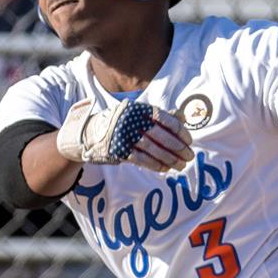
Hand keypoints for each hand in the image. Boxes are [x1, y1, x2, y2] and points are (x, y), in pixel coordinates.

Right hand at [55, 99, 193, 172]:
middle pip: (161, 135)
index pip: (164, 119)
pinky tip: (165, 169)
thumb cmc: (118, 124)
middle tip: (190, 156)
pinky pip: (141, 159)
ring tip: (181, 165)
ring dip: (170, 159)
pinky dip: (155, 165)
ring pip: (153, 149)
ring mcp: (123, 135)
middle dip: (178, 148)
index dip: (179, 130)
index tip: (189, 141)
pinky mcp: (117, 150)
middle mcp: (131, 120)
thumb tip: (182, 116)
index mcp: (138, 109)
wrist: (87, 134)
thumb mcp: (135, 115)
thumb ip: (157, 116)